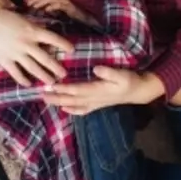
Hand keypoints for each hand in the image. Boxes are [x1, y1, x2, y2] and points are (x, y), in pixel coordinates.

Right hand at [0, 4, 75, 86]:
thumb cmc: (2, 17)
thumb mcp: (22, 19)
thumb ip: (33, 27)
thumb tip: (46, 30)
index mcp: (32, 30)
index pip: (53, 38)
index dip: (64, 45)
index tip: (72, 50)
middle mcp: (26, 43)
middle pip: (45, 58)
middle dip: (56, 68)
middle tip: (65, 74)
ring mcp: (15, 53)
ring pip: (33, 68)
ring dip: (44, 76)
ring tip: (52, 82)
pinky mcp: (4, 60)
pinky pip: (16, 73)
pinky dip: (23, 79)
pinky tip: (29, 84)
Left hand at [25, 0, 99, 26]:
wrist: (86, 21)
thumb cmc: (71, 18)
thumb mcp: (56, 12)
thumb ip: (47, 9)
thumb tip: (34, 10)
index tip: (25, 2)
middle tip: (27, 5)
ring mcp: (66, 1)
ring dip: (41, 2)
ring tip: (34, 8)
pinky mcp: (70, 7)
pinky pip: (59, 4)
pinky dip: (51, 6)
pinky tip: (46, 10)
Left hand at [42, 68, 164, 114]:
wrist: (139, 92)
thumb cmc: (130, 80)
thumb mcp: (123, 74)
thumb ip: (109, 72)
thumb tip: (96, 69)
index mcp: (98, 90)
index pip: (77, 90)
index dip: (64, 88)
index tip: (51, 85)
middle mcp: (94, 98)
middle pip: (71, 99)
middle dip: (56, 97)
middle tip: (42, 95)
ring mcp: (95, 103)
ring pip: (74, 104)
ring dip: (60, 102)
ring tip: (47, 100)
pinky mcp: (98, 104)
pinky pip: (82, 109)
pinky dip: (72, 110)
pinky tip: (64, 109)